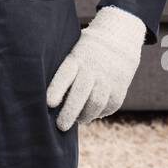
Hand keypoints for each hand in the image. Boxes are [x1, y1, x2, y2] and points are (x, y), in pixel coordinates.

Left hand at [46, 6, 146, 130]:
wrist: (120, 41)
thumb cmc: (86, 51)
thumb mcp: (74, 51)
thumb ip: (64, 70)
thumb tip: (47, 98)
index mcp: (78, 57)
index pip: (66, 73)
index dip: (57, 88)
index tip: (49, 103)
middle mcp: (94, 68)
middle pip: (81, 92)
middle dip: (70, 111)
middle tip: (60, 126)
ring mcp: (108, 79)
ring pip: (95, 103)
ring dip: (84, 116)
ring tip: (77, 120)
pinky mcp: (119, 90)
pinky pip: (107, 107)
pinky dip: (98, 113)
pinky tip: (91, 113)